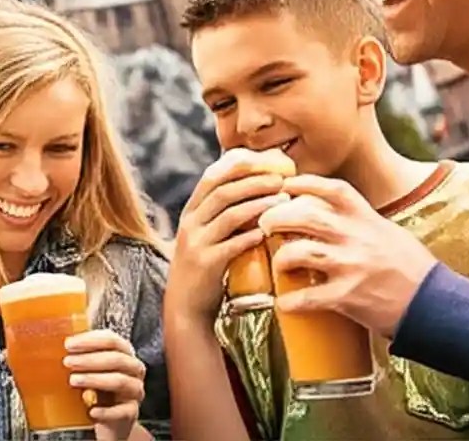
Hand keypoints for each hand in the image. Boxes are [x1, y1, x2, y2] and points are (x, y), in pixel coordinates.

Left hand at [63, 329, 146, 440]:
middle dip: (90, 359)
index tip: (69, 344)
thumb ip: (79, 357)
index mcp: (124, 353)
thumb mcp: (90, 370)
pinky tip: (90, 411)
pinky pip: (121, 411)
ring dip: (95, 379)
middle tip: (67, 362)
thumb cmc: (98, 390)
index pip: (112, 340)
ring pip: (120, 381)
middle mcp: (133, 370)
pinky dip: (105, 411)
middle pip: (117, 359)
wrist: (110, 421)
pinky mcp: (131, 413)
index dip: (91, 340)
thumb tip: (51, 347)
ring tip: (73, 381)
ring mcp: (135, 391)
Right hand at [165, 149, 289, 321]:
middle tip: (281, 179)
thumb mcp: (206, 234)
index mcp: (192, 211)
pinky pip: (231, 245)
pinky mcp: (205, 264)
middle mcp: (191, 223)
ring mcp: (196, 243)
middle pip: (223, 191)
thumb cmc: (204, 267)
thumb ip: (224, 214)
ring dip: (258, 205)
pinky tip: (268, 232)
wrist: (185, 306)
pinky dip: (251, 236)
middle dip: (254, 182)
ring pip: (229, 215)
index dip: (239, 166)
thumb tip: (258, 190)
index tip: (266, 163)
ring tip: (283, 200)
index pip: (212, 177)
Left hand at [258, 175, 438, 337]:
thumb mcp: (389, 233)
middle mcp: (356, 237)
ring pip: (299, 252)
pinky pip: (306, 297)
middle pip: (303, 216)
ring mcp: (350, 266)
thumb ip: (361, 222)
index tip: (284, 185)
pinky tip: (284, 303)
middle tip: (264, 226)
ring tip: (279, 265)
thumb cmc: (412, 269)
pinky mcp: (347, 297)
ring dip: (281, 259)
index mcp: (367, 218)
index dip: (304, 182)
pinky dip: (289, 301)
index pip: (332, 189)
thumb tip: (330, 214)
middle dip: (276, 218)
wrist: (435, 304)